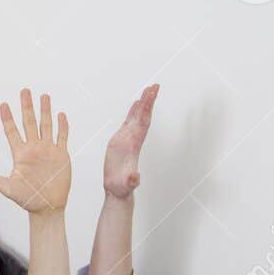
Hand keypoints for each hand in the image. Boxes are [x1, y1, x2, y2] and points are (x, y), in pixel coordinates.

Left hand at [0, 89, 70, 213]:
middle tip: (24, 91)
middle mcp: (33, 149)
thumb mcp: (7, 188)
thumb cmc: (27, 199)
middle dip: (27, 107)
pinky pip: (62, 137)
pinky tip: (61, 114)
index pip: (12, 131)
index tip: (3, 105)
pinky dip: (62, 126)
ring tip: (43, 96)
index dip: (7, 118)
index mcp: (20, 154)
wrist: (47, 207)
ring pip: (46, 125)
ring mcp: (47, 150)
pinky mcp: (61, 155)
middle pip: (29, 123)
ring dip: (45, 111)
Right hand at [103, 84, 158, 198]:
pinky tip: (136, 103)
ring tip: (148, 89)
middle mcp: (134, 138)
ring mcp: (129, 138)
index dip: (147, 108)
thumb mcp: (127, 184)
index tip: (150, 95)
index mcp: (135, 144)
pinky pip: (129, 121)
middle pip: (143, 116)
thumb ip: (132, 180)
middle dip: (148, 101)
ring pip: (137, 116)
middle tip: (154, 86)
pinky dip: (133, 111)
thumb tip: (135, 178)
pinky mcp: (122, 139)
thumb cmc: (122, 186)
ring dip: (143, 103)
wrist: (119, 188)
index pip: (143, 122)